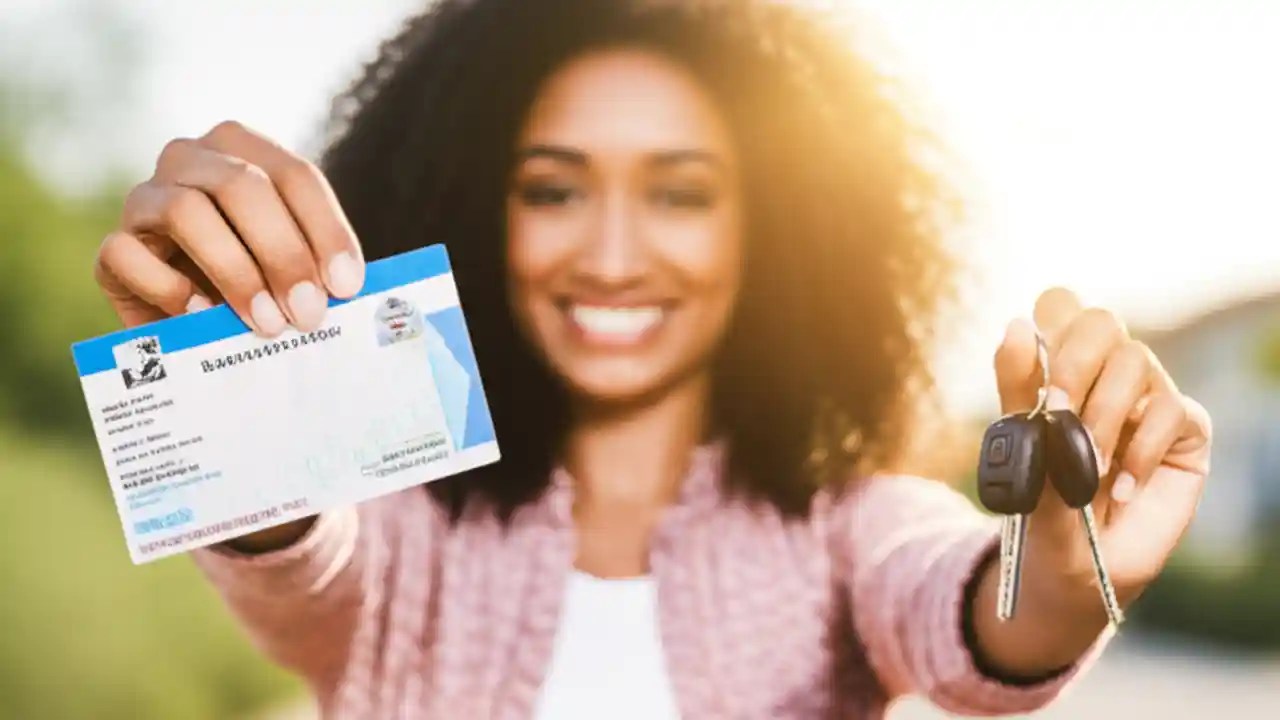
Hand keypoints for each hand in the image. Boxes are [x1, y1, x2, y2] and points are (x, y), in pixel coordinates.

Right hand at [94, 120, 364, 334]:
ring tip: (267, 323)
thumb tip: (346, 290)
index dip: (325, 230)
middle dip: (282, 253)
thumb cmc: (258, 285)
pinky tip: (203, 318)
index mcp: (245, 150)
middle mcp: (190, 159)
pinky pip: (129, 254)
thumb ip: (316, 266)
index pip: (294, 175)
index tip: (346, 286)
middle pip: (242, 185)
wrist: (189, 323)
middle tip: (308, 312)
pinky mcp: (113, 246)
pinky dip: (171, 289)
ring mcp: (145, 198)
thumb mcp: (293, 267)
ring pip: (187, 211)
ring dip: (235, 272)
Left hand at [993, 288, 1211, 613]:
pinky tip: (1119, 491)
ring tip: (1088, 469)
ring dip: (1103, 416)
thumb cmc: (1044, 509)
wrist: (1075, 571)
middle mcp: (1105, 374)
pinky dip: (1140, 453)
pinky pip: (1170, 411)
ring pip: (1134, 360)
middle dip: (1073, 364)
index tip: (1037, 356)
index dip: (1052, 317)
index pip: (1060, 306)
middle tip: (1058, 413)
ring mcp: (1147, 397)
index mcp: (1058, 369)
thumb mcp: (1023, 454)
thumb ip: (1018, 392)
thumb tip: (1014, 326)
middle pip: (1100, 320)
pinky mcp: (1186, 430)